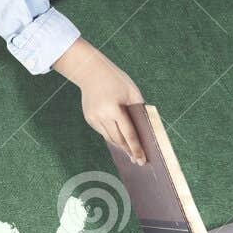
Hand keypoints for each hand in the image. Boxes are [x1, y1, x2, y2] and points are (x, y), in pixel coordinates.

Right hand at [53, 39, 145, 161]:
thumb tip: (144, 129)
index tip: (141, 159)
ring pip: (109, 138)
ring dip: (120, 146)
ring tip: (130, 154)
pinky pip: (103, 132)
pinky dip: (112, 136)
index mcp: (113, 108)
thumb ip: (138, 109)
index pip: (128, 133)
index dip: (135, 148)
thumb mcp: (131, 91)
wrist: (91, 71)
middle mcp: (101, 115)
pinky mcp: (89, 118)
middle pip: (118, 139)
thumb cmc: (116, 80)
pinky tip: (119, 141)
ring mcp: (93, 118)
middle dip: (128, 150)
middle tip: (137, 161)